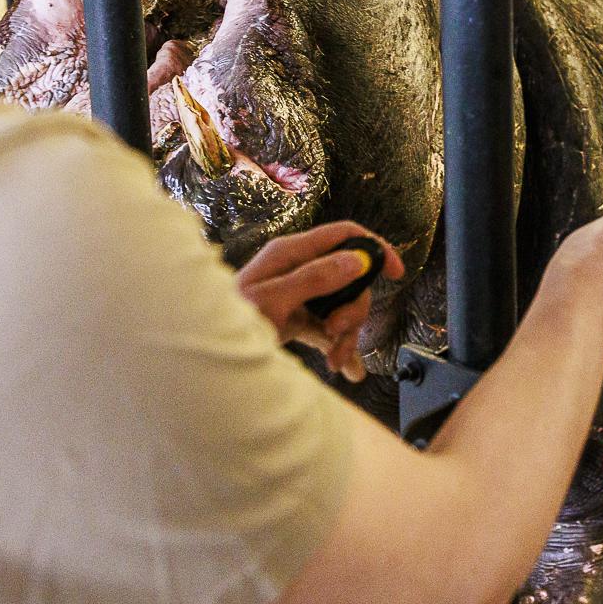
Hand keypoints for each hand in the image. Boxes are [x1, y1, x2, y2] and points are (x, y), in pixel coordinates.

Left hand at [236, 222, 403, 381]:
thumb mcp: (273, 301)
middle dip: (353, 308)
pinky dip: (339, 346)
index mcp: (291, 253)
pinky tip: (343, 368)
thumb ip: (315, 278)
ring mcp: (301, 294)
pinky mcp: (300, 318)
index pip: (344, 235)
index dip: (374, 248)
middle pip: (350, 278)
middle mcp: (299, 269)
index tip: (395, 272)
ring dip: (347, 334)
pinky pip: (331, 328)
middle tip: (337, 332)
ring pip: (344, 306)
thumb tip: (357, 260)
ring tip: (335, 360)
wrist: (208, 359)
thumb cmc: (229, 323)